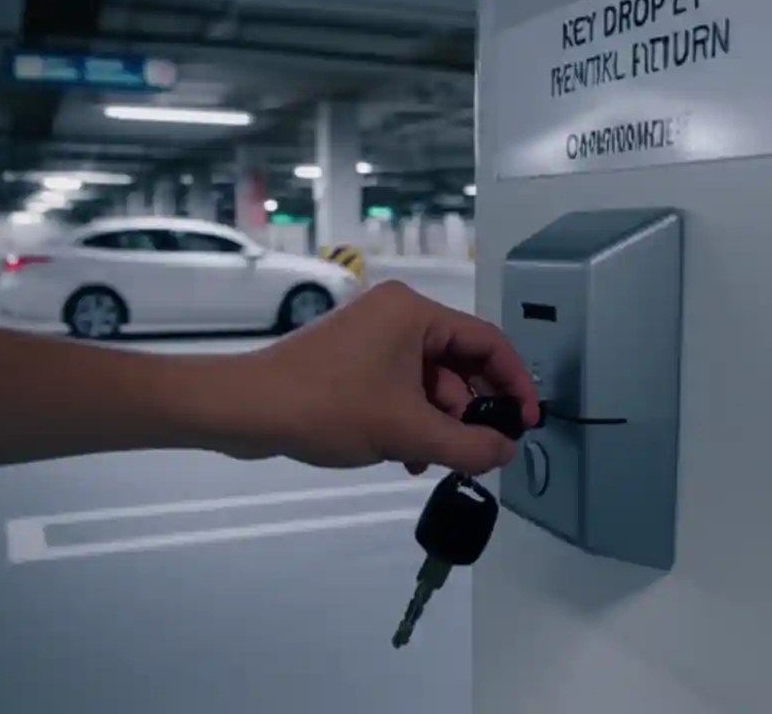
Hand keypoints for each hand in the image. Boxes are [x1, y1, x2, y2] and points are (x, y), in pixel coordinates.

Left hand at [189, 280, 538, 474]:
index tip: (525, 423)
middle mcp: (397, 314)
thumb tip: (505, 452)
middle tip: (473, 451)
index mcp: (415, 312)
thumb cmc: (327, 408)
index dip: (514, 384)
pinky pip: (400, 387)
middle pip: (459, 364)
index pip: (487, 341)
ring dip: (437, 423)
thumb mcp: (407, 432)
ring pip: (429, 382)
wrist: (247, 410)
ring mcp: (372, 336)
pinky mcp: (352, 359)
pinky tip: (405, 454)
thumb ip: (468, 445)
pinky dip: (410, 419)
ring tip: (427, 459)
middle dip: (467, 412)